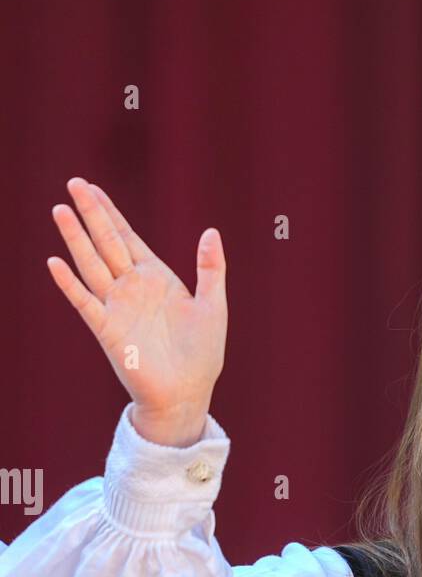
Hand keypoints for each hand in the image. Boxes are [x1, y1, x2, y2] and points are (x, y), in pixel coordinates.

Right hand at [47, 178, 226, 445]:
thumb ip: (211, 269)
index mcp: (156, 277)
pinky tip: (55, 262)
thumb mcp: (212, 306)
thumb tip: (211, 231)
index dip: (110, 212)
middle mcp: (132, 288)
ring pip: (92, 264)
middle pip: (106, 242)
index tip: (92, 187)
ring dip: (76, 238)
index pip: (127, 237)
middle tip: (74, 183)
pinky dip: (70, 283)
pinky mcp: (108, 330)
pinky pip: (85, 302)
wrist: (187, 393)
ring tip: (60, 210)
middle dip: (91, 213)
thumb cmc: (201, 354)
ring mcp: (117, 307)